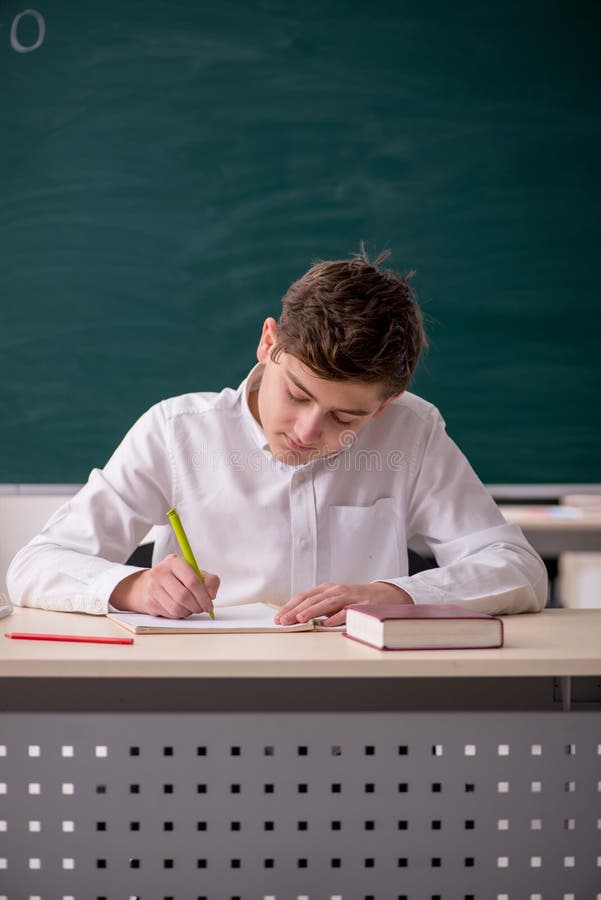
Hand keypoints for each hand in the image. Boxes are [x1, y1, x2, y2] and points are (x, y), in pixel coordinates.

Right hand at [110, 554, 219, 618]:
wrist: (147, 584)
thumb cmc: (176, 578)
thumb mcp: (194, 573)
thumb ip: (209, 581)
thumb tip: (211, 595)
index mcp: (174, 561)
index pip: (192, 581)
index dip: (204, 595)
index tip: (210, 603)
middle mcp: (160, 572)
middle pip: (184, 596)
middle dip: (198, 606)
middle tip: (203, 608)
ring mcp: (153, 587)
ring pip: (177, 608)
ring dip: (189, 612)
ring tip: (192, 608)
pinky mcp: (149, 602)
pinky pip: (170, 614)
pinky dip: (180, 615)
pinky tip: (181, 608)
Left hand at [274, 580, 412, 627]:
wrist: (387, 594)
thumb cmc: (358, 599)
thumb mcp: (336, 600)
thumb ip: (320, 607)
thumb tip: (297, 618)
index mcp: (327, 590)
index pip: (304, 597)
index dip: (290, 606)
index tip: (279, 617)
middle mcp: (336, 591)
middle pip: (312, 600)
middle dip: (295, 610)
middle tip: (284, 621)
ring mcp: (349, 597)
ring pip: (327, 603)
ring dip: (312, 611)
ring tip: (300, 619)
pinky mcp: (362, 605)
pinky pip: (348, 611)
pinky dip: (337, 616)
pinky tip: (327, 623)